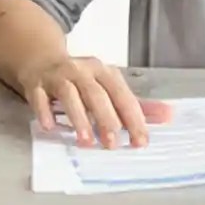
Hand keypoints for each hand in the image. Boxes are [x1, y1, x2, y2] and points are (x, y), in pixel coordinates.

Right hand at [18, 55, 172, 148]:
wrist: (42, 60)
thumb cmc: (79, 79)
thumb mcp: (107, 86)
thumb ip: (134, 104)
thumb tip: (167, 115)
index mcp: (103, 72)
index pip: (121, 94)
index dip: (132, 117)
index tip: (140, 140)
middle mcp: (81, 71)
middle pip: (96, 93)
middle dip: (105, 119)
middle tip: (112, 144)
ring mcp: (57, 76)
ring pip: (69, 94)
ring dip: (78, 117)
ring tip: (86, 140)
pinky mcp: (36, 83)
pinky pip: (39, 97)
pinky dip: (44, 111)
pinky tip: (50, 126)